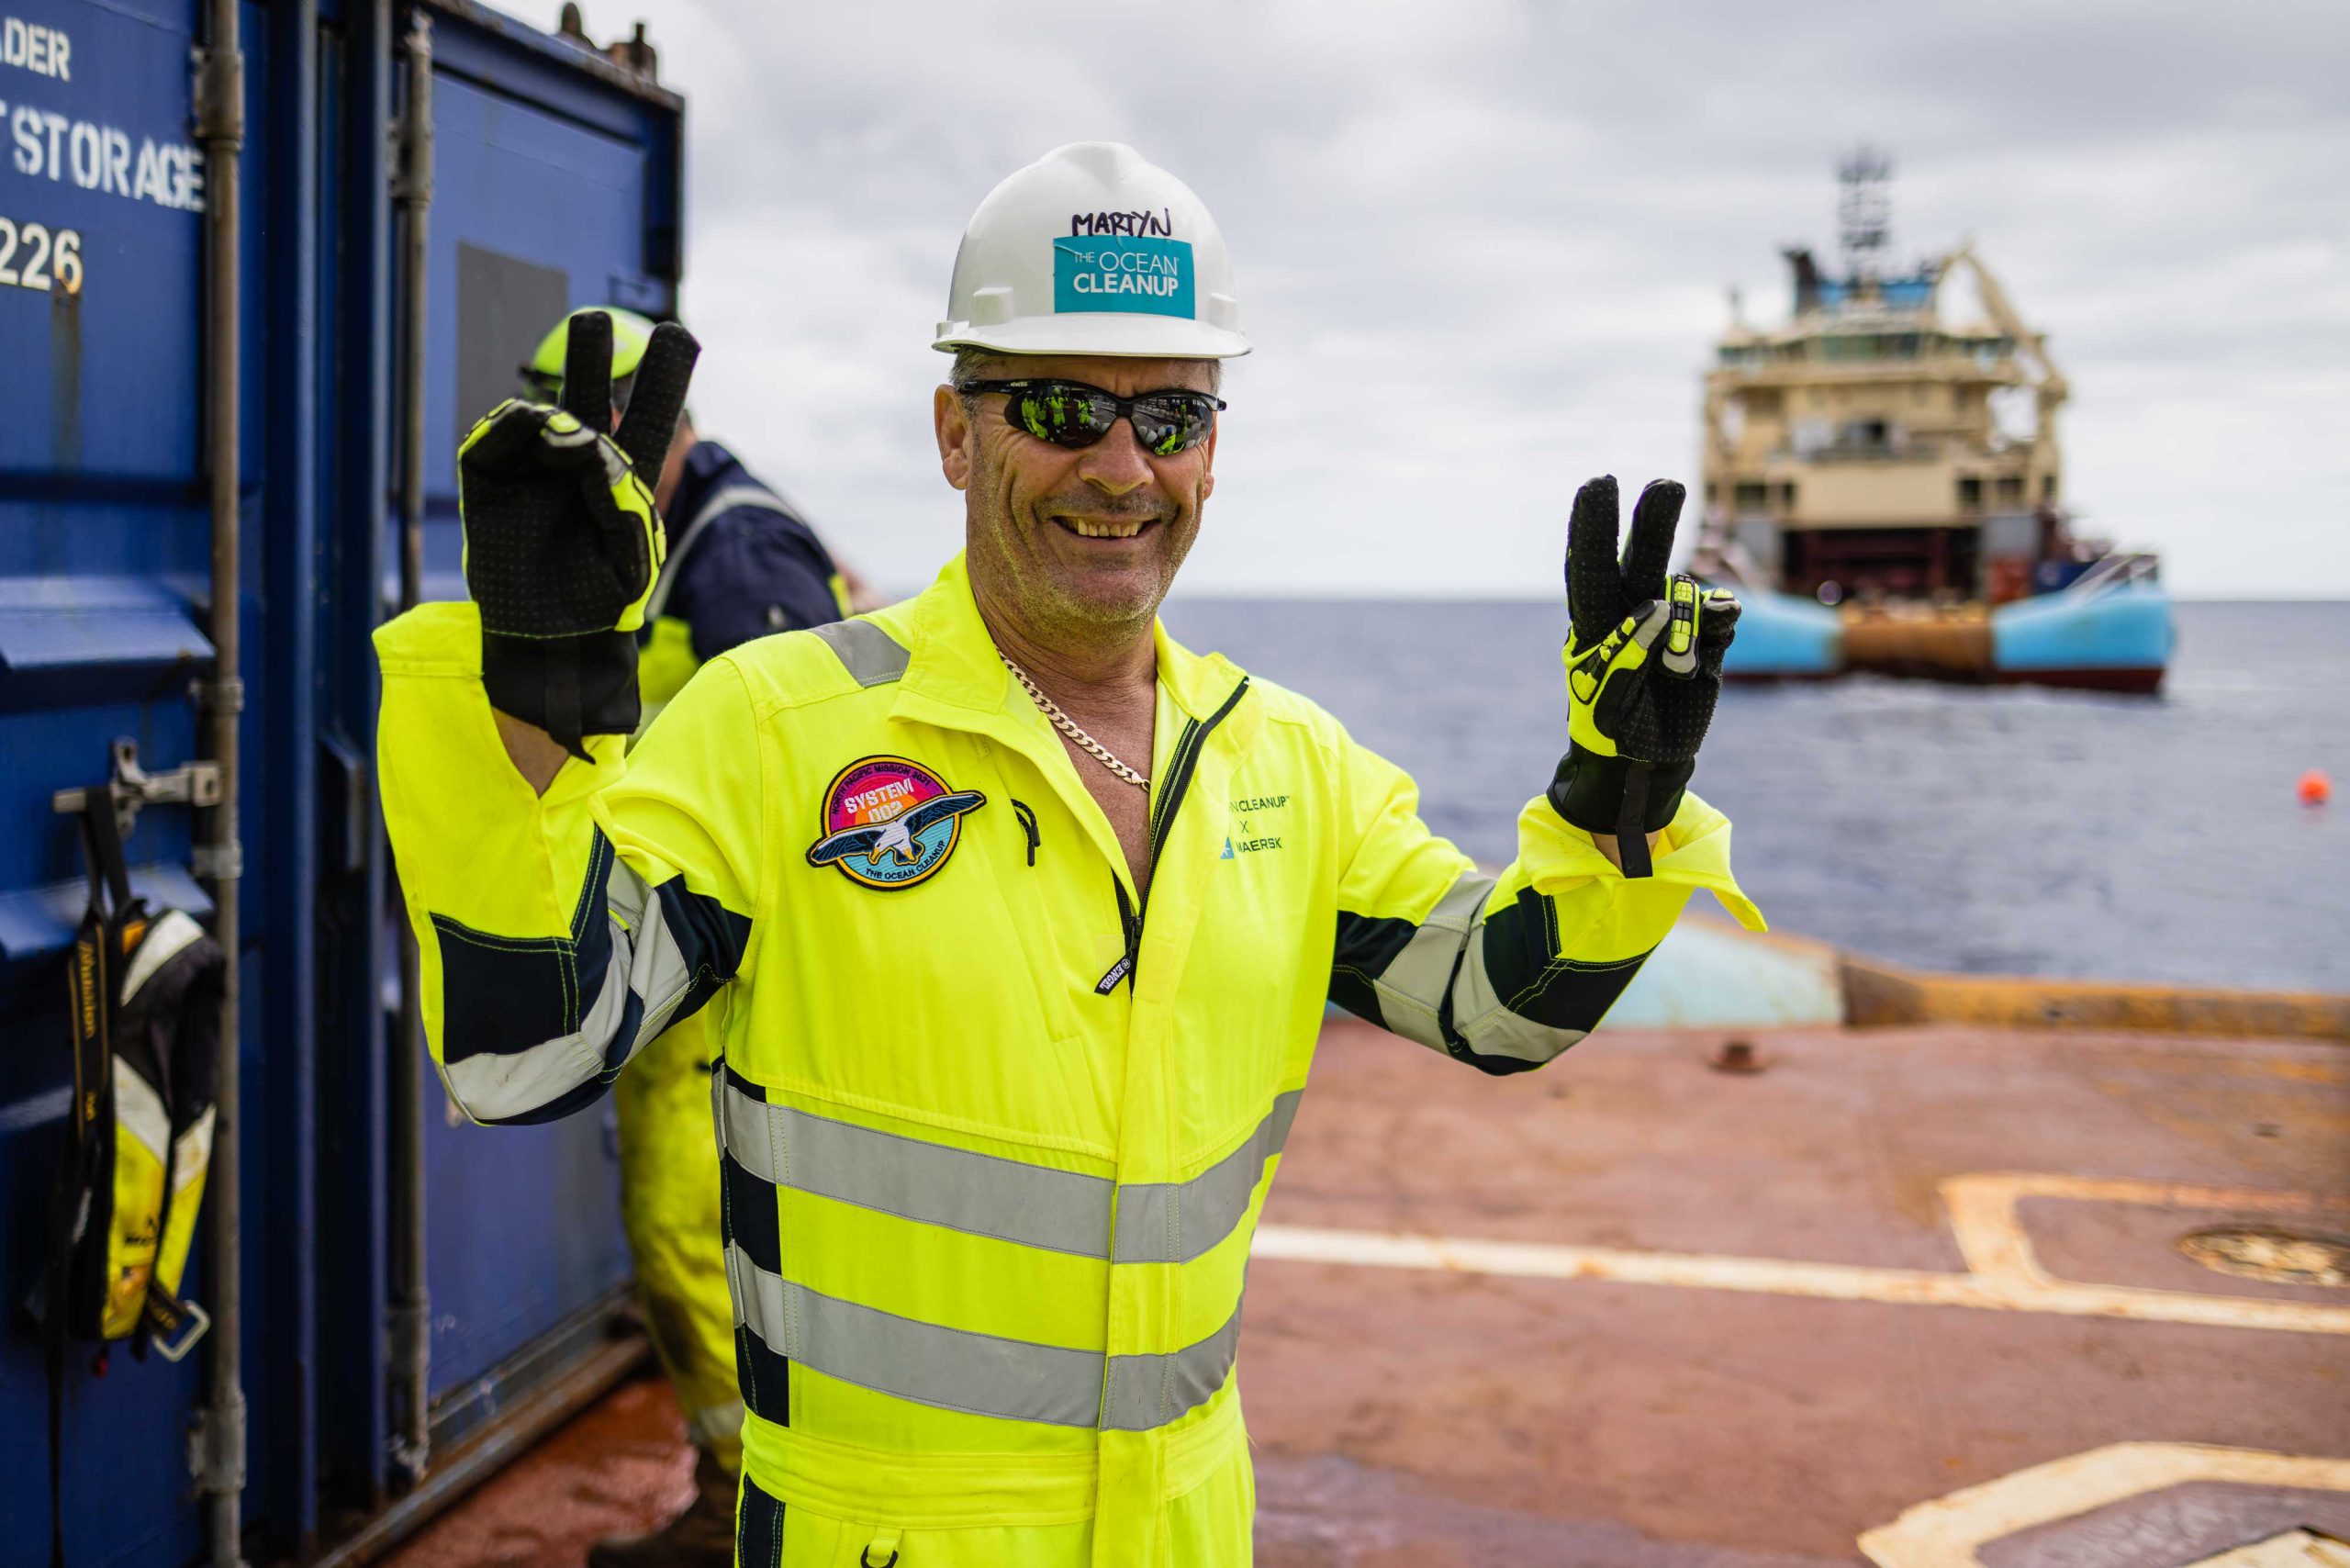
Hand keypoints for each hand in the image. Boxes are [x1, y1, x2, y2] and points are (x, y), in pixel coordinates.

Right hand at [459, 310, 699, 757]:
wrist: (552, 640)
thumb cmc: (603, 603)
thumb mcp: (632, 554)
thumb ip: (620, 499)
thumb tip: (585, 440)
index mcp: (626, 474)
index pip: (650, 412)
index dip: (664, 374)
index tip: (681, 333)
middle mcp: (580, 462)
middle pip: (590, 391)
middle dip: (590, 354)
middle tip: (594, 319)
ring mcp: (533, 468)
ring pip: (541, 415)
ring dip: (554, 414)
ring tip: (566, 435)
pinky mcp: (491, 480)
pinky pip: (495, 440)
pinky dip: (509, 428)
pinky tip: (527, 430)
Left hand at [1546, 475, 1738, 876]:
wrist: (1644, 762)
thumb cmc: (1611, 728)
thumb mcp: (1606, 698)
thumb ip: (1627, 650)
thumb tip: (1662, 603)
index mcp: (1594, 623)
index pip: (1590, 567)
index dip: (1593, 526)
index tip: (1598, 483)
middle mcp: (1633, 613)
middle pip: (1641, 558)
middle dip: (1654, 520)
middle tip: (1667, 484)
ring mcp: (1673, 624)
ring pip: (1688, 596)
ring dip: (1687, 626)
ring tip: (1677, 669)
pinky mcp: (1707, 640)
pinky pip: (1720, 620)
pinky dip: (1717, 630)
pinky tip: (1701, 658)